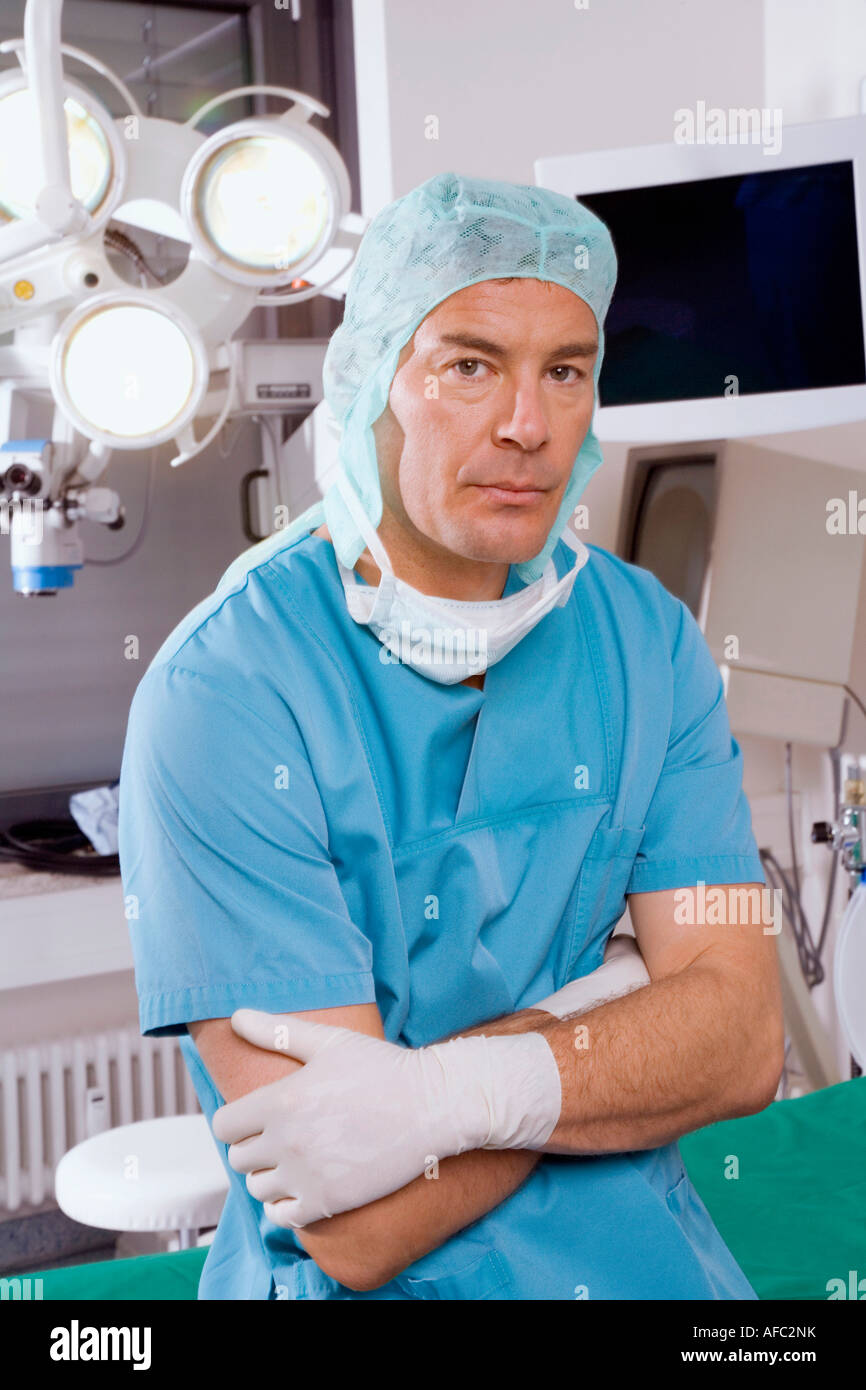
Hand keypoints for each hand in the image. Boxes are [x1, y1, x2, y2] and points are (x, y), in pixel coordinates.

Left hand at [210, 1008, 560, 1227]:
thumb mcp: (328, 1041)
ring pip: (257, 1188)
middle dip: (252, 1146)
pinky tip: (300, 1187)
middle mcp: (286, 1141)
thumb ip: (277, 1031)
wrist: (431, 1106)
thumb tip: (237, 1016)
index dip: (236, 1120)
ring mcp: (306, 1175)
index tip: (255, 1116)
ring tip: (292, 1160)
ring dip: (267, 1176)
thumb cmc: (382, 1067)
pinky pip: (281, 1216)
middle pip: (238, 1158)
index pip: (224, 1125)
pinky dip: (283, 1205)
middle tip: (278, 1135)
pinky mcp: (328, 1202)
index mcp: (280, 1101)